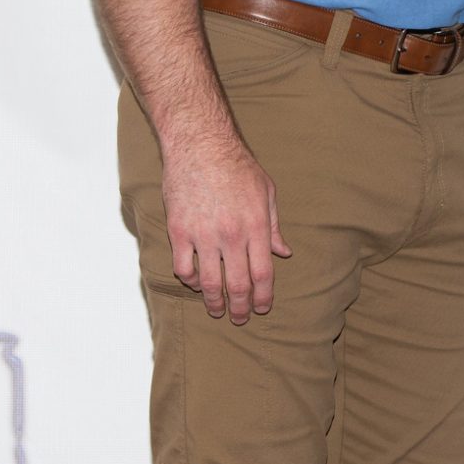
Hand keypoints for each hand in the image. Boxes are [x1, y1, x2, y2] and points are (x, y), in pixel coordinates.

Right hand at [160, 136, 291, 321]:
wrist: (201, 144)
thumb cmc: (237, 165)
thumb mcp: (267, 192)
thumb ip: (274, 226)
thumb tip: (284, 252)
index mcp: (256, 226)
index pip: (263, 275)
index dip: (263, 297)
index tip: (262, 308)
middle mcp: (231, 235)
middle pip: (238, 284)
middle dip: (241, 307)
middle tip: (240, 318)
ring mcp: (203, 234)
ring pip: (209, 282)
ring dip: (214, 301)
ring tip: (218, 310)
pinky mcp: (179, 230)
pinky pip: (183, 267)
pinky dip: (190, 281)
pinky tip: (196, 283)